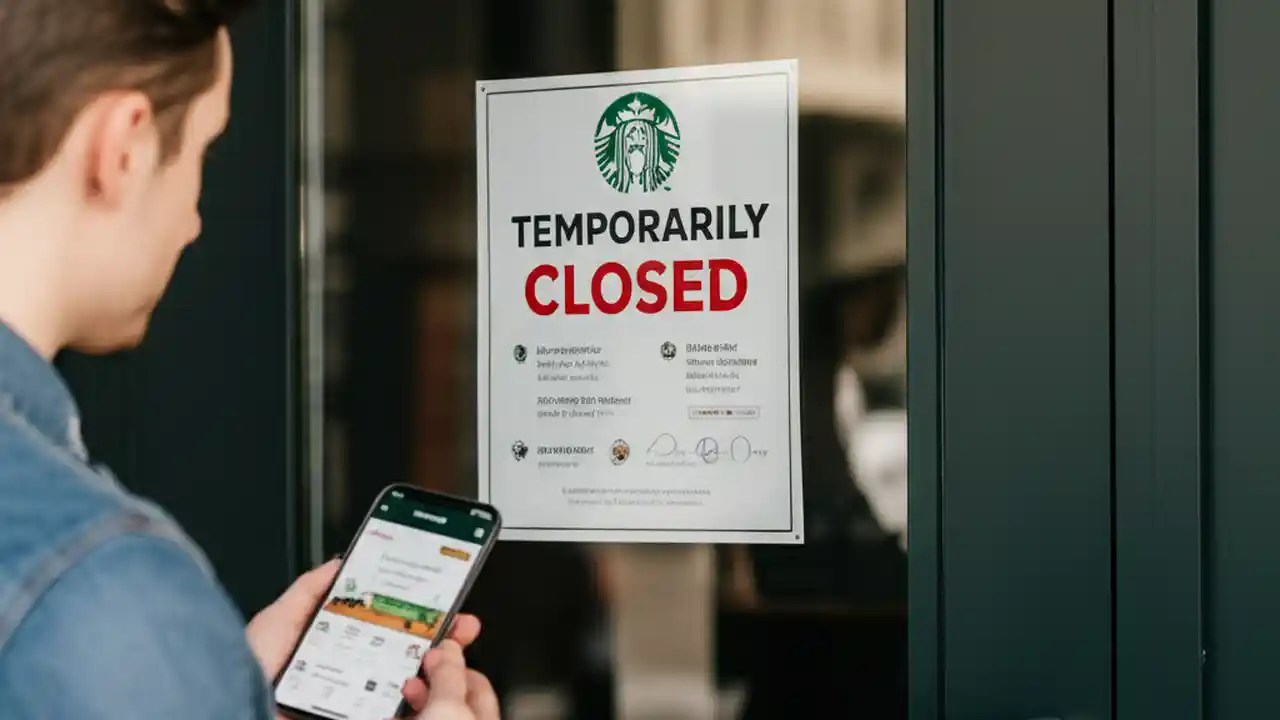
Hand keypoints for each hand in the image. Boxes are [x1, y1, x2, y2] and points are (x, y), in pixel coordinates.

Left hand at [244, 559, 485, 718]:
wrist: (233, 710)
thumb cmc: (245, 674)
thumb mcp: (277, 621)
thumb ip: (310, 591)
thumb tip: (340, 561)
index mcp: (333, 656)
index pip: (385, 636)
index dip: (417, 621)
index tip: (444, 608)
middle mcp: (348, 684)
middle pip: (407, 662)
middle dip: (441, 642)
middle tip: (461, 627)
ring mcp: (355, 706)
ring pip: (410, 692)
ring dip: (434, 672)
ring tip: (445, 654)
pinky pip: (398, 715)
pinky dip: (417, 706)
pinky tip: (425, 688)